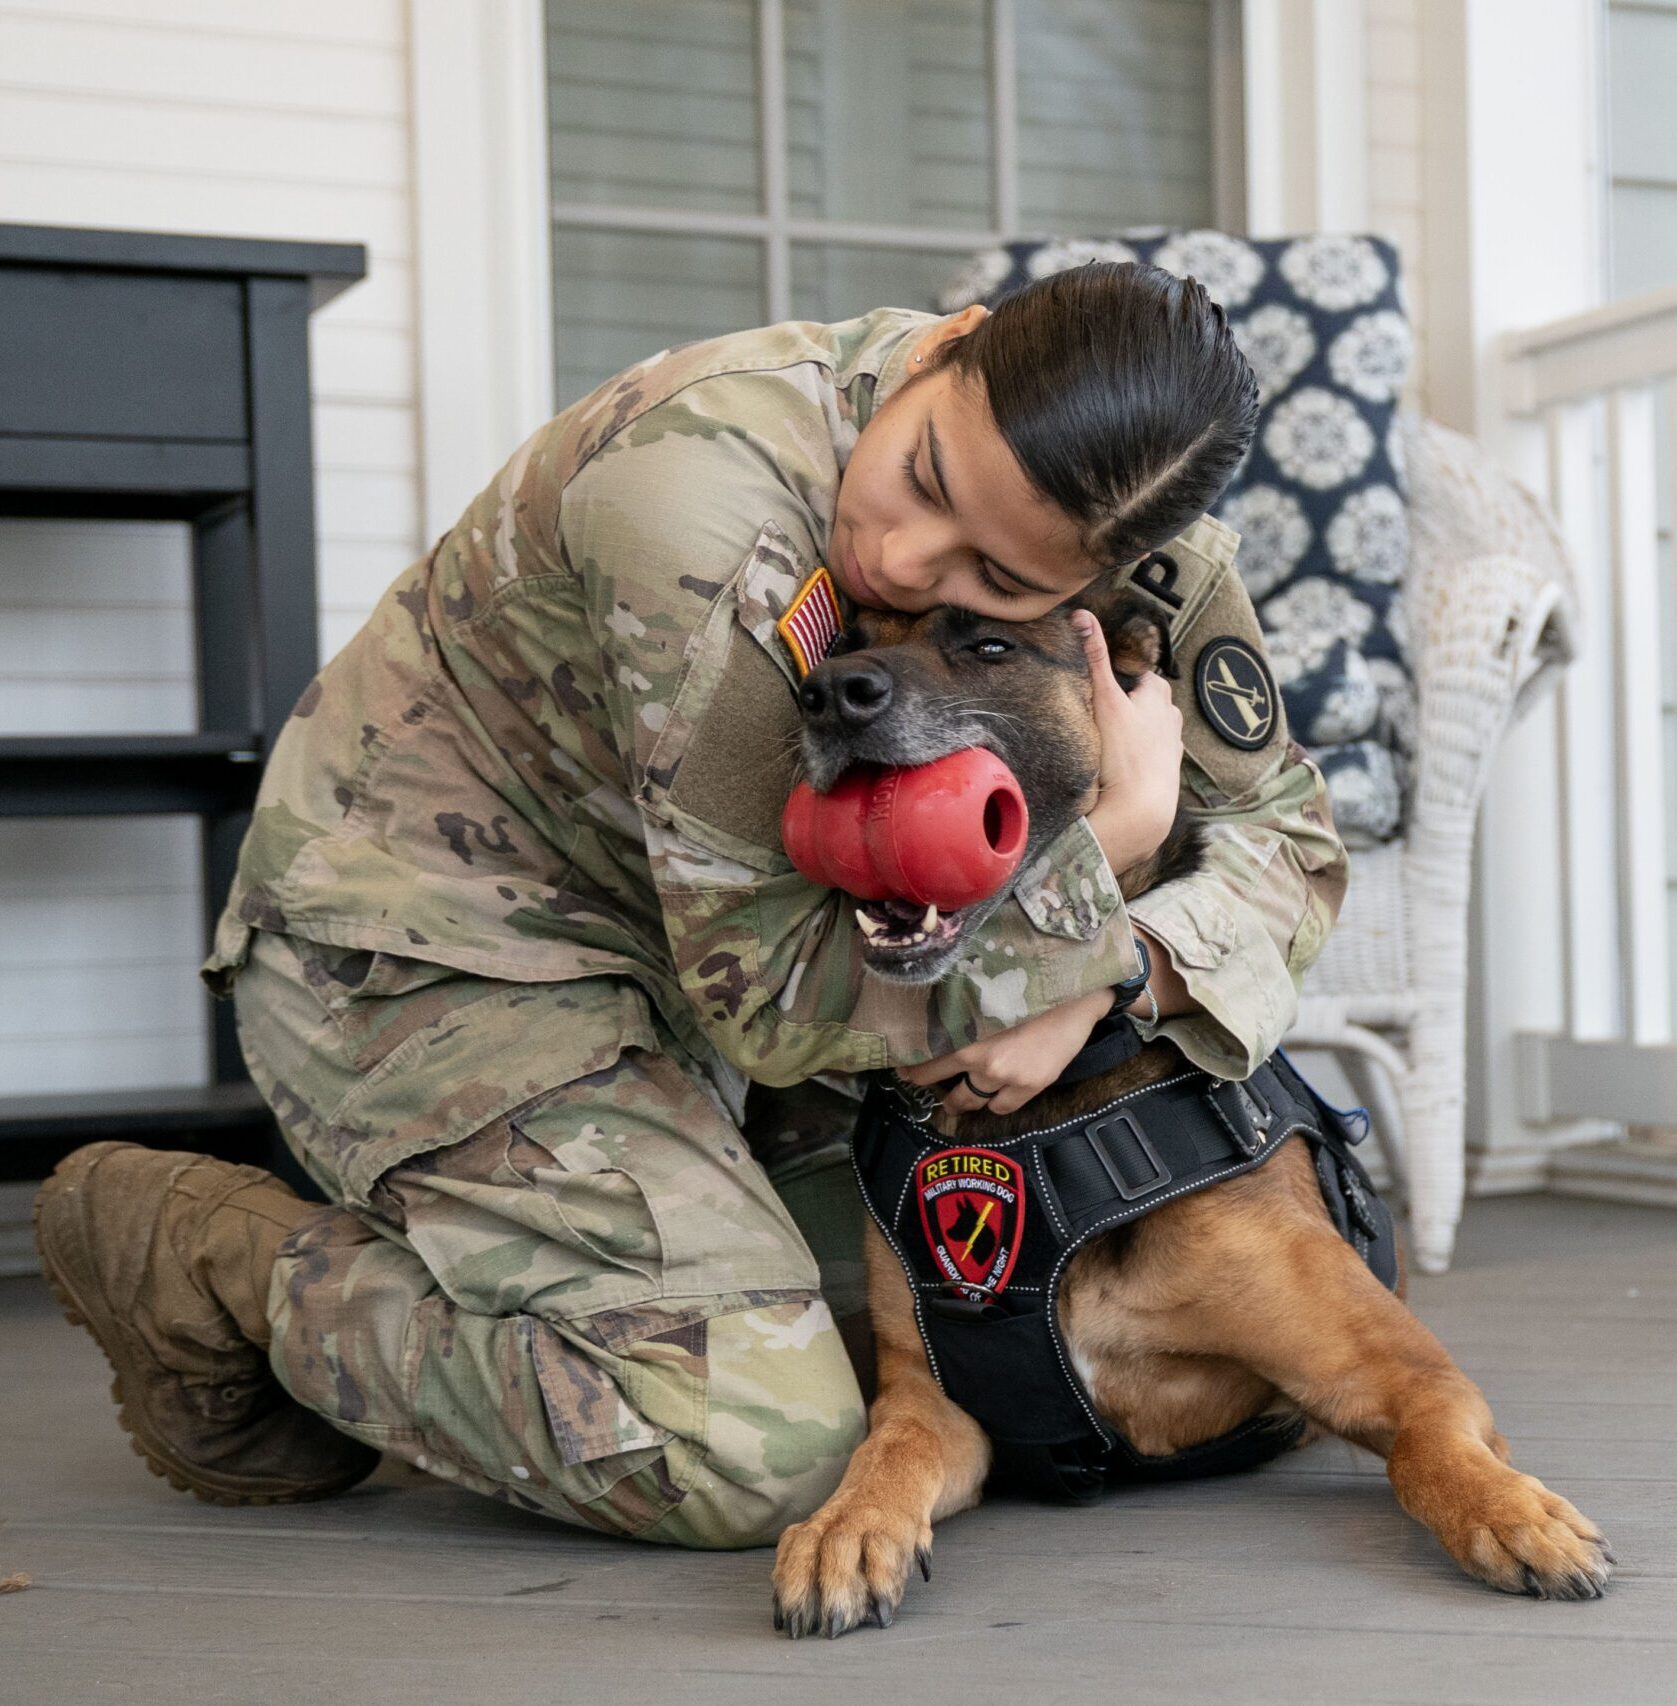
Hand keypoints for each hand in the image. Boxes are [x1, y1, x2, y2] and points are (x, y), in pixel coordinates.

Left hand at [895, 987, 1115, 1116]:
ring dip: (962, 1102)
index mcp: (967, 1031)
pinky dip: (994, 1104)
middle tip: (926, 1089)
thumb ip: (966, 1016)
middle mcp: (981, 1056)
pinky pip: (1001, 1107)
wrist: (1075, 996)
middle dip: (934, 1089)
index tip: (903, 1070)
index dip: (913, 1067)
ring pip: (971, 1100)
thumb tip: (942, 1026)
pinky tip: (993, 1097)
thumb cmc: (1031, 987)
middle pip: (945, 1083)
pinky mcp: (1030, 1086)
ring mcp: (1005, 1075)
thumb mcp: (988, 997)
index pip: (929, 1058)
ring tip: (957, 1102)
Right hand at [1071, 609, 1183, 872]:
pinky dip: (1140, 756)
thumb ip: (1093, 658)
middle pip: (1148, 701)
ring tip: (1110, 739)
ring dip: (1135, 731)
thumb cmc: (1125, 753)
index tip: (1102, 685)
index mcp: (1159, 695)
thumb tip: (1082, 614)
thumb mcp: (1105, 700)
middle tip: (1101, 712)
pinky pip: (1152, 755)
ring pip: (1152, 729)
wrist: (1141, 809)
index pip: (1141, 674)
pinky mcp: (1167, 773)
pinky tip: (1121, 764)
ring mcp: (1172, 747)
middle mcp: (1171, 718)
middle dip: (1129, 703)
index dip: (1121, 677)